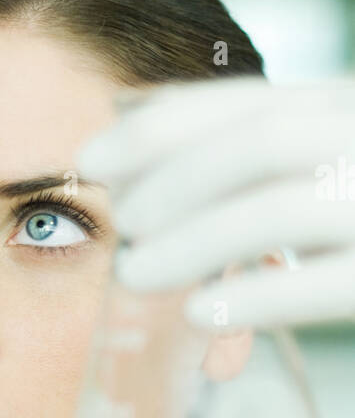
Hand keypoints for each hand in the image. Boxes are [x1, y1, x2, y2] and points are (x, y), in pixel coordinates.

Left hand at [76, 76, 354, 330]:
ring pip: (279, 213)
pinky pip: (321, 286)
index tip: (89, 161)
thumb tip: (124, 111)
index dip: (159, 130)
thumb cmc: (350, 214)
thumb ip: (241, 139)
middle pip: (260, 146)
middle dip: (172, 183)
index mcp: (346, 106)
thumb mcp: (312, 159)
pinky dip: (252, 299)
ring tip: (134, 275)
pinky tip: (198, 314)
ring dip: (191, 244)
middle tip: (121, 225)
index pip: (248, 103)